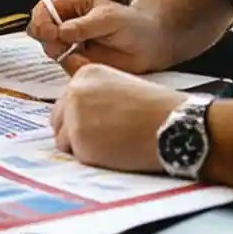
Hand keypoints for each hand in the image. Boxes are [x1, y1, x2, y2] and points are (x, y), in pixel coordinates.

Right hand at [27, 0, 170, 74]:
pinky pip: (66, 67)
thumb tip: (61, 31)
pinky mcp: (77, 62)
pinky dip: (76, 67)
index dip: (41, 21)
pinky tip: (91, 62)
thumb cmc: (133, 25)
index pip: (42, 9)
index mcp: (70, 5)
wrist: (151, 46)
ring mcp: (69, 44)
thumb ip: (84, 26)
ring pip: (51, 52)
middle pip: (39, 31)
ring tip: (85, 54)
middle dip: (49, 41)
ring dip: (65, 56)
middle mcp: (65, 24)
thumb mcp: (109, 19)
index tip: (51, 33)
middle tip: (65, 46)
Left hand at [51, 64, 186, 172]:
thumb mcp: (121, 87)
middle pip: (58, 118)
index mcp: (85, 75)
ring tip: (113, 142)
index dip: (82, 116)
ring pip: (63, 139)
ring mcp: (74, 116)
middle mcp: (74, 91)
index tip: (101, 123)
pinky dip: (91, 158)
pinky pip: (75, 155)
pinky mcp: (79, 140)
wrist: (174, 124)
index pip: (67, 101)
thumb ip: (96, 97)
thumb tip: (78, 116)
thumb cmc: (156, 109)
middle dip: (75, 131)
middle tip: (104, 138)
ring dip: (82, 146)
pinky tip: (114, 151)